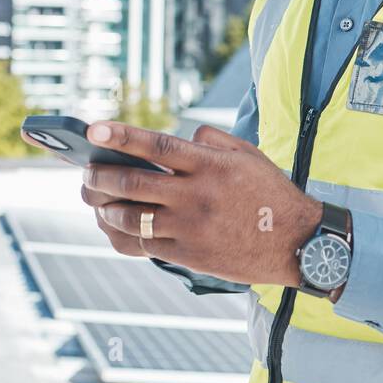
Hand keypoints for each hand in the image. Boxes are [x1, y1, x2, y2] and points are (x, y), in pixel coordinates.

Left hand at [79, 121, 323, 286]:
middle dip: (99, 176)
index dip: (121, 136)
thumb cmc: (271, 194)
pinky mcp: (188, 253)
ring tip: (95, 198)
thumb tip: (183, 134)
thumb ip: (211, 140)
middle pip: (132, 182)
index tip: (93, 129)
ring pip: (130, 216)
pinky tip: (112, 225)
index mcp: (209, 165)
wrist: (297, 243)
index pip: (156, 145)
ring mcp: (189, 227)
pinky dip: (120, 233)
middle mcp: (195, 195)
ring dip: (104, 206)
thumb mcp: (248, 155)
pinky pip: (142, 244)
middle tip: (85, 171)